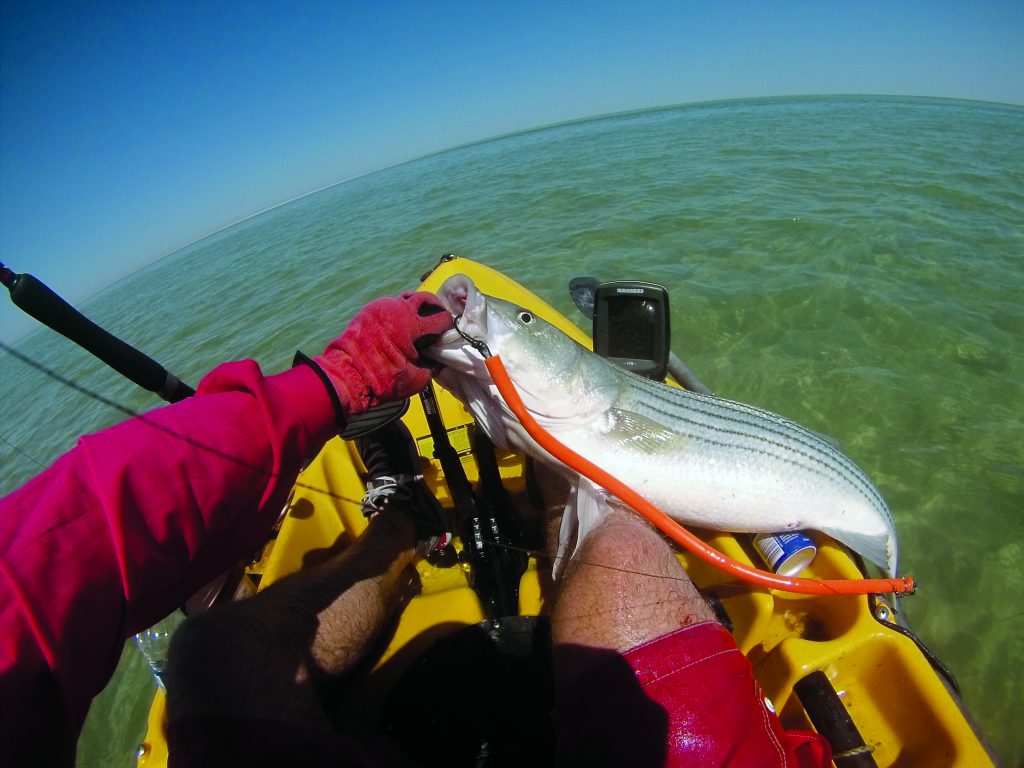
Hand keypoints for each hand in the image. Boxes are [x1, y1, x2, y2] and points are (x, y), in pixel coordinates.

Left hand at [313, 292, 452, 418]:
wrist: (346, 375)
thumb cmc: (382, 379)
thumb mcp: (414, 381)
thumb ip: (429, 370)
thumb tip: (434, 365)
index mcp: (412, 325)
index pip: (440, 318)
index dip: (448, 324)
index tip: (449, 330)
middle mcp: (398, 310)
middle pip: (424, 297)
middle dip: (435, 305)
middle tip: (438, 314)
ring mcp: (381, 307)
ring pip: (404, 298)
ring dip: (414, 305)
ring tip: (418, 318)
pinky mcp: (367, 311)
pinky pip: (388, 305)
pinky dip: (396, 311)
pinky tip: (397, 323)